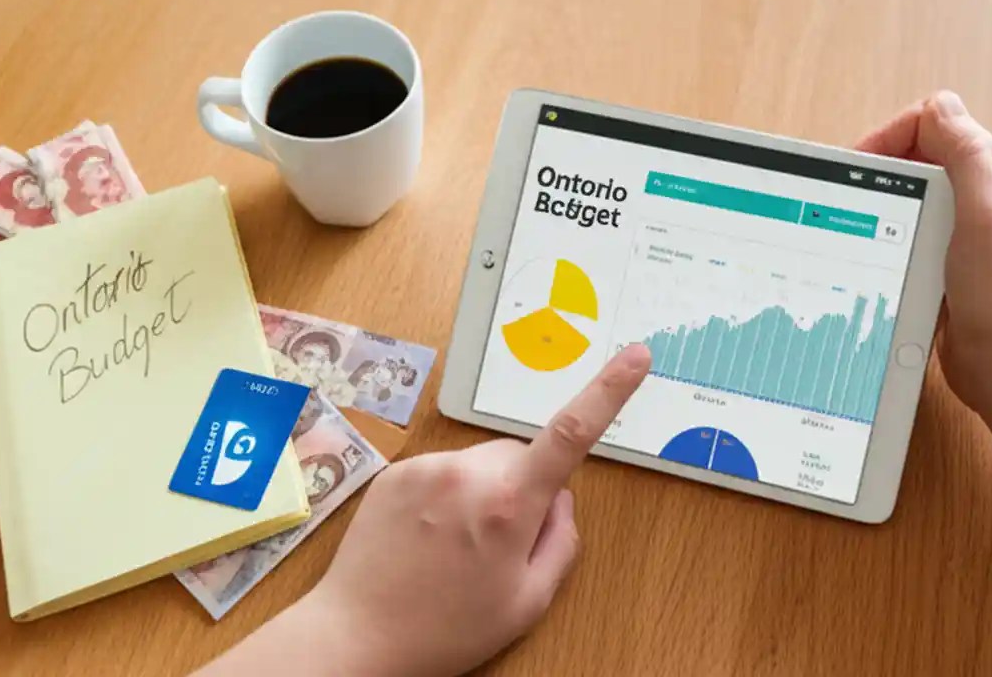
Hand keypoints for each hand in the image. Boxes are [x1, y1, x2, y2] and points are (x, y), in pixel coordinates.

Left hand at [299, 345, 650, 676]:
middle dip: (522, 487)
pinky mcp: (396, 473)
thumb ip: (561, 542)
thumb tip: (562, 498)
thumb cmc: (447, 630)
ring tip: (454, 550)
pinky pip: (442, 472)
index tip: (635, 355)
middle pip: (520, 457)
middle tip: (498, 546)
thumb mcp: (528, 602)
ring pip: (479, 465)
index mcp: (510, 506)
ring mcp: (427, 468)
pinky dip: (445, 497)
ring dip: (480, 493)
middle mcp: (468, 473)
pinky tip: (426, 540)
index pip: (572, 433)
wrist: (357, 636)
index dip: (609, 390)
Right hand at [855, 91, 991, 421]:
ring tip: (862, 224)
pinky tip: (879, 249)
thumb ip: (966, 154)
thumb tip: (939, 105)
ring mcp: (967, 223)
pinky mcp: (949, 255)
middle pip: (917, 152)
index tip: (857, 165)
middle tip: (849, 195)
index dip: (889, 135)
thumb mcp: (986, 214)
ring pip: (910, 189)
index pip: (934, 121)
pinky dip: (889, 230)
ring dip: (883, 200)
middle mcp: (985, 190)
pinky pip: (910, 225)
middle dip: (879, 166)